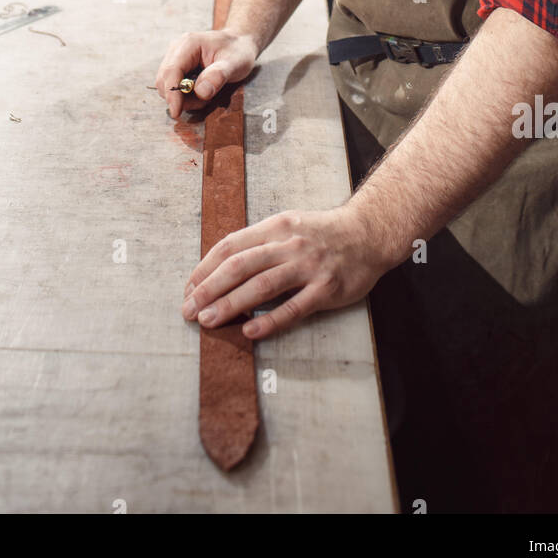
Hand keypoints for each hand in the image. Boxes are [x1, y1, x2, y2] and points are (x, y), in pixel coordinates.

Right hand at [154, 29, 257, 117]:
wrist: (239, 43)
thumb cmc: (238, 51)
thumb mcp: (235, 63)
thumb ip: (218, 76)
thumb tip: (200, 92)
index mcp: (189, 44)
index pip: (171, 71)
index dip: (172, 93)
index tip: (177, 111)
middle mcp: (177, 49)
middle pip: (164, 80)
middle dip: (179, 97)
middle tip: (203, 101)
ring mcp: (175, 57)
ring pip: (166, 85)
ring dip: (182, 98)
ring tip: (205, 96)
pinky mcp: (178, 66)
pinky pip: (173, 85)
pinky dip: (184, 95)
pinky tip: (201, 92)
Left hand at [181, 206, 385, 339]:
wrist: (369, 232)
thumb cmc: (322, 233)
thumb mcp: (288, 225)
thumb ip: (259, 244)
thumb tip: (221, 268)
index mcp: (275, 227)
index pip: (230, 246)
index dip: (205, 268)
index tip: (188, 289)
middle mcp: (289, 244)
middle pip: (240, 265)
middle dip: (209, 289)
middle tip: (188, 310)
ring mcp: (308, 266)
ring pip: (262, 285)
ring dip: (231, 304)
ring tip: (209, 321)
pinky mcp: (327, 288)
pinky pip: (294, 307)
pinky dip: (270, 320)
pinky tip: (250, 331)